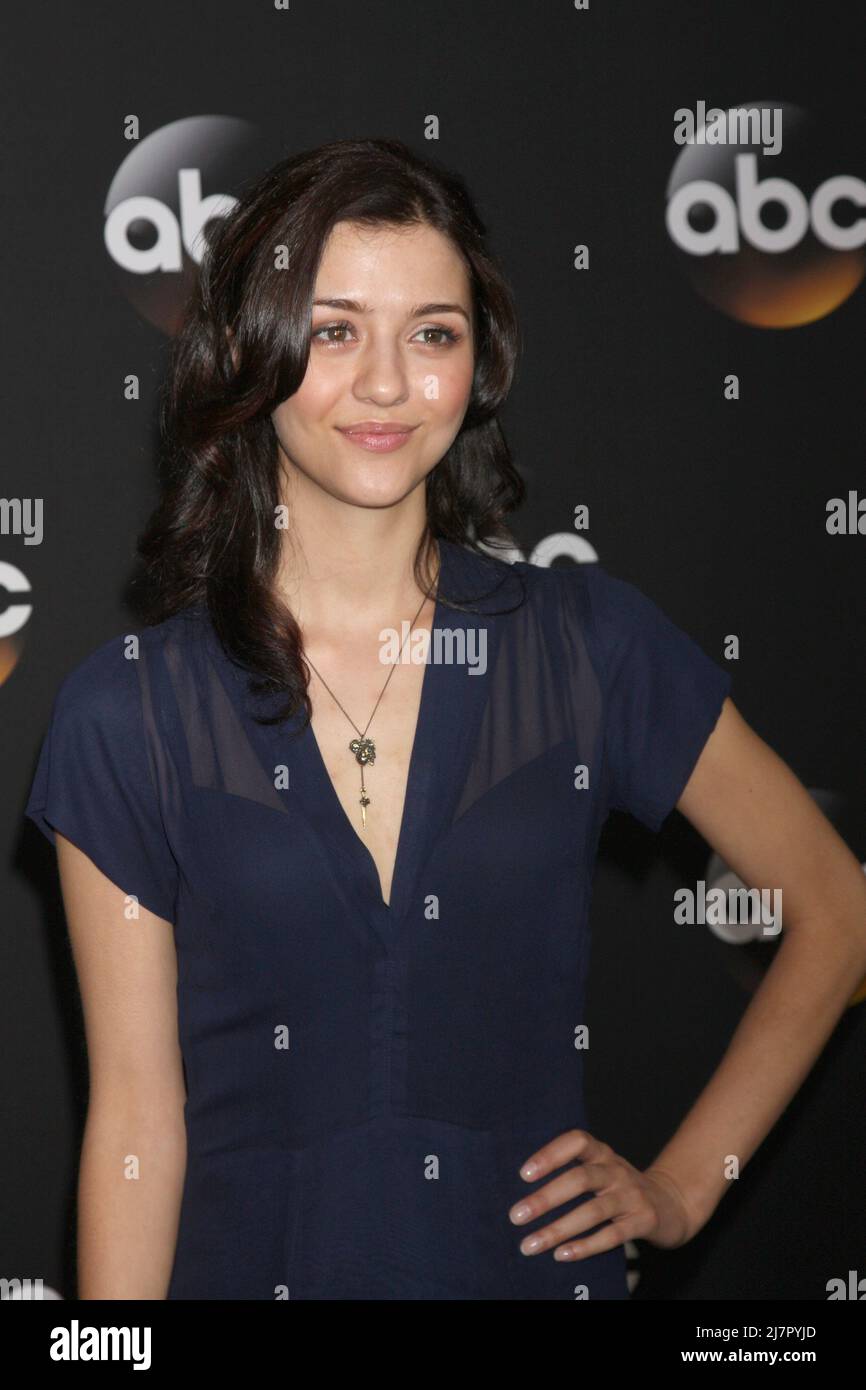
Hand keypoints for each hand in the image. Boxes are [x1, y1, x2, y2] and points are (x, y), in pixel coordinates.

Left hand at [509, 1128, 700, 1261]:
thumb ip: (572, 1172)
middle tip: (516, 1216)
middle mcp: (616, 1170)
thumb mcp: (601, 1170)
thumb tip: (523, 1191)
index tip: (524, 1174)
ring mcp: (631, 1196)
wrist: (671, 1204)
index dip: (550, 1154)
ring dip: (558, 1229)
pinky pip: (612, 1235)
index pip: (576, 1142)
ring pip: (592, 1211)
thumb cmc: (620, 1188)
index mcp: (602, 1153)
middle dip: (545, 1198)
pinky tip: (562, 1255)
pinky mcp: (643, 1222)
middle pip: (580, 1179)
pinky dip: (585, 1246)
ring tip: (530, 1244)